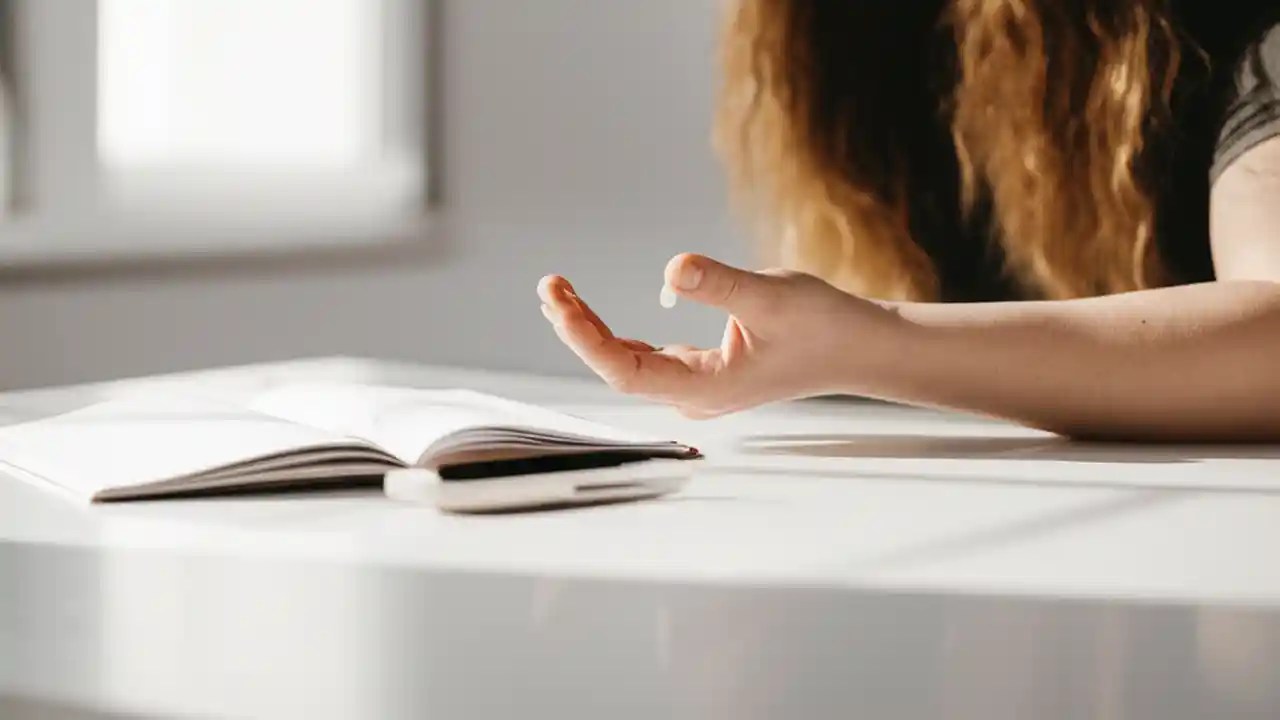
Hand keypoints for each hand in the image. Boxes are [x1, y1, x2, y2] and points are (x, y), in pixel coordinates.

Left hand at [537, 253, 899, 417]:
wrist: (859, 347)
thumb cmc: (823, 325)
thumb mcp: (771, 295)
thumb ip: (719, 285)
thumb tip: (671, 269)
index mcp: (707, 386)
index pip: (625, 370)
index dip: (586, 338)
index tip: (560, 303)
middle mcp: (695, 394)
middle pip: (618, 367)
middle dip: (579, 328)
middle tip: (550, 285)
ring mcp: (697, 386)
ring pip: (628, 363)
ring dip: (593, 330)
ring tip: (558, 295)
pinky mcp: (703, 371)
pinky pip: (645, 357)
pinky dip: (615, 334)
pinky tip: (590, 317)